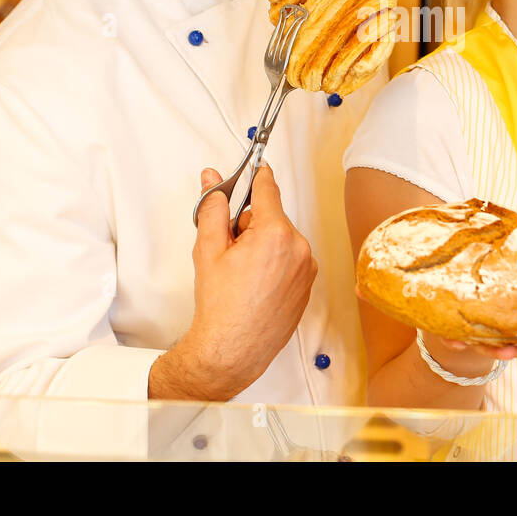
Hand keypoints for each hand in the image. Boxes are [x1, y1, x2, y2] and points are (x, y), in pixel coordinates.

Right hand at [152, 163, 317, 400]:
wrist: (232, 350)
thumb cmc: (220, 307)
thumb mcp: (208, 249)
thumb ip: (212, 208)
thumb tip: (213, 180)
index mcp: (276, 233)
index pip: (267, 189)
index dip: (257, 175)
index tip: (256, 165)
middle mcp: (299, 248)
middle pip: (271, 217)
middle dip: (250, 224)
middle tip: (230, 249)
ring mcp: (307, 268)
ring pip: (281, 239)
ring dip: (263, 245)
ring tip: (242, 273)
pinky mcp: (308, 284)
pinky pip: (290, 259)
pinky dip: (274, 263)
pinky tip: (255, 283)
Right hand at [353, 282, 516, 377]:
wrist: (453, 343)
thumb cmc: (438, 313)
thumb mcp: (412, 307)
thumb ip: (387, 296)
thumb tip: (355, 287)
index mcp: (452, 334)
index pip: (458, 340)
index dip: (465, 342)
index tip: (464, 344)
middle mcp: (478, 341)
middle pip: (495, 347)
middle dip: (510, 348)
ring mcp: (500, 338)